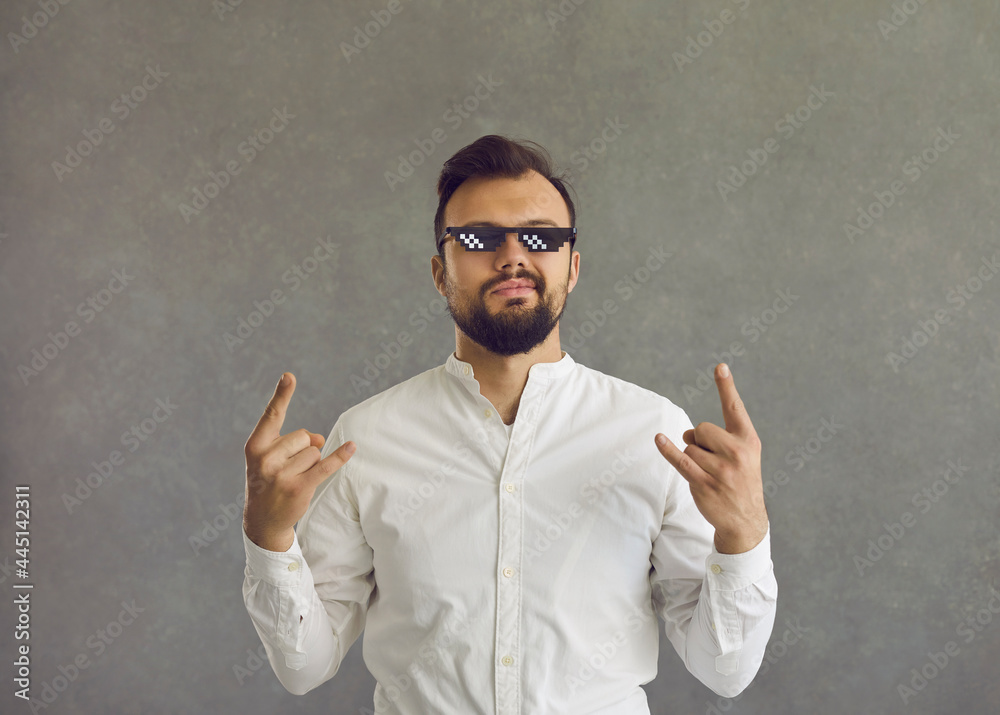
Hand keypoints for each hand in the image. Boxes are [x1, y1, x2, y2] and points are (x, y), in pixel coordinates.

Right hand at [243, 372, 355, 551]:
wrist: (262, 520)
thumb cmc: (268, 481)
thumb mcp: (271, 458)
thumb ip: (292, 441)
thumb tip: (319, 438)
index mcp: (255, 447)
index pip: (272, 416)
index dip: (282, 395)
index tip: (290, 375)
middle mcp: (266, 459)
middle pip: (303, 436)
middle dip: (303, 449)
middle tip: (289, 469)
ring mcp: (281, 475)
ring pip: (314, 451)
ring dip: (311, 463)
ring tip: (294, 479)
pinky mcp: (299, 488)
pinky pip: (325, 465)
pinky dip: (340, 457)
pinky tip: (352, 448)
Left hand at [654, 363, 767, 553]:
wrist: (745, 519)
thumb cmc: (740, 480)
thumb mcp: (743, 456)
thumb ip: (719, 437)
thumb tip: (687, 433)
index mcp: (749, 441)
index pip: (735, 409)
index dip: (726, 387)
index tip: (719, 366)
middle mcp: (737, 453)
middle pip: (701, 428)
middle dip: (700, 440)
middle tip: (712, 459)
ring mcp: (721, 470)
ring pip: (689, 447)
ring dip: (692, 457)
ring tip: (709, 473)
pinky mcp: (704, 483)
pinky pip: (680, 461)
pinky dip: (667, 450)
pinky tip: (659, 439)